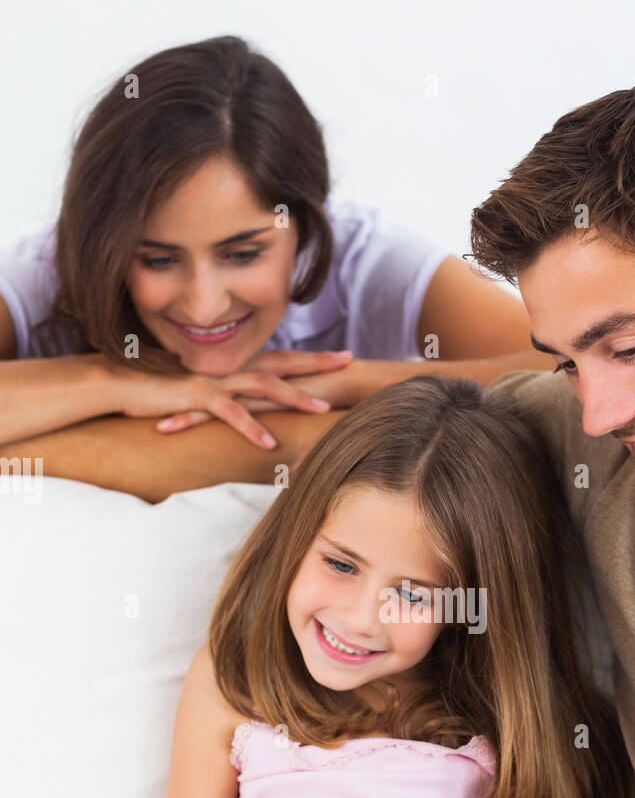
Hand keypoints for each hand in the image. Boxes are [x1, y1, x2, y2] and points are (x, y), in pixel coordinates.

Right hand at [112, 350, 353, 448]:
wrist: (121, 381)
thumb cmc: (162, 388)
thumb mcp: (203, 389)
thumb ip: (229, 392)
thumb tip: (252, 404)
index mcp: (234, 365)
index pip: (281, 359)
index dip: (312, 358)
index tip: (343, 355)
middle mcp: (230, 368)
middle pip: (281, 364)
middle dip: (316, 365)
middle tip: (349, 362)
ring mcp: (215, 380)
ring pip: (263, 385)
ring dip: (294, 397)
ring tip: (322, 410)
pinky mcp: (197, 395)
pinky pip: (230, 412)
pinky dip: (251, 427)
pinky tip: (269, 442)